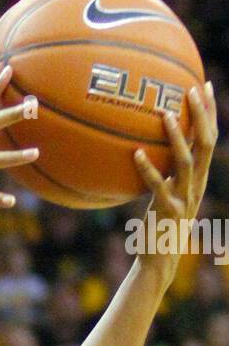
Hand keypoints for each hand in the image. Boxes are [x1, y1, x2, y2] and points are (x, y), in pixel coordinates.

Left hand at [132, 81, 218, 287]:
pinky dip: (147, 169)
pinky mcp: (167, 212)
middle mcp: (197, 185)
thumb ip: (161, 171)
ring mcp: (184, 198)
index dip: (210, 112)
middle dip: (202, 114)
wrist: (159, 261)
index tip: (205, 84)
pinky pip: (158, 186)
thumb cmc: (157, 225)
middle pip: (207, 143)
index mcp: (198, 177)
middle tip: (191, 89)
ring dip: (177, 136)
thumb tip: (142, 145)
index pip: (210, 138)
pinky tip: (135, 153)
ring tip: (163, 114)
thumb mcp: (163, 193)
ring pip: (186, 162)